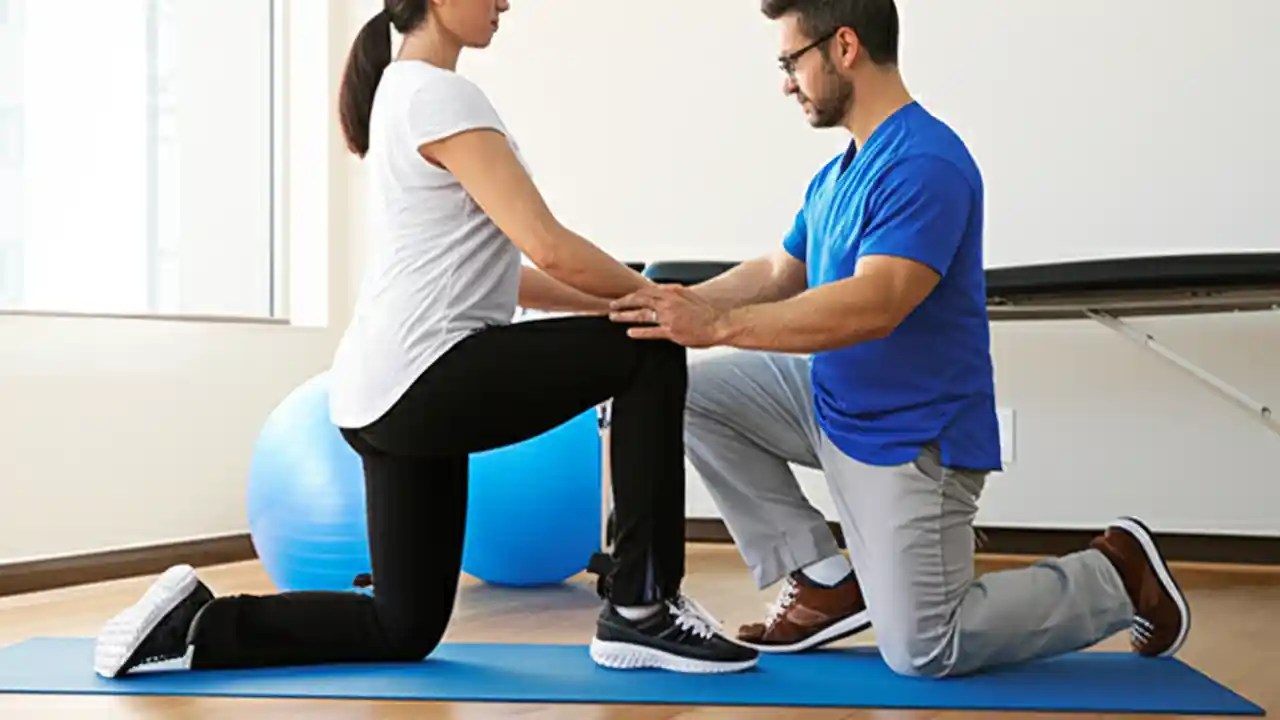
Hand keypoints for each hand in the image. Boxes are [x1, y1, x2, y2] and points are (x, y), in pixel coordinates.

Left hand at [609, 284, 729, 347]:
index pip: (645, 291)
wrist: (718, 322)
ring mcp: (669, 317)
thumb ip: (672, 293)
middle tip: (612, 306)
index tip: (623, 297)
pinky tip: (630, 332)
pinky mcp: (672, 331)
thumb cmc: (705, 310)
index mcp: (671, 291)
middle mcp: (668, 302)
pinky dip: (639, 331)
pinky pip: (651, 331)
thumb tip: (659, 291)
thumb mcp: (687, 295)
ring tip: (614, 317)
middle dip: (623, 303)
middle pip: (639, 300)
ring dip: (625, 315)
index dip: (631, 294)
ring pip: (641, 314)